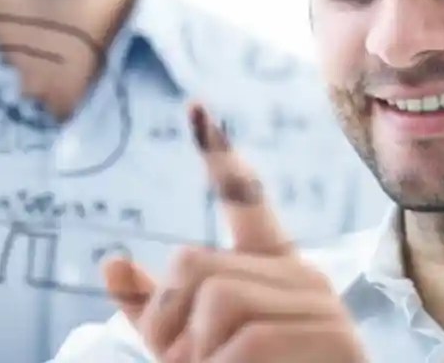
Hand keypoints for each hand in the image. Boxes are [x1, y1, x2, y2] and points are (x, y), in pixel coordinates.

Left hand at [102, 105, 365, 362]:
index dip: (219, 155)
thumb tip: (109, 258)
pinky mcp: (333, 343)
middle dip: (170, 324)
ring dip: (196, 358)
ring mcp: (322, 309)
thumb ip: (156, 312)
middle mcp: (302, 278)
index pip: (247, 201)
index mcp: (272, 272)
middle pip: (195, 263)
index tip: (194, 106)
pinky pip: (244, 344)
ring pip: (217, 303)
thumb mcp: (190, 355)